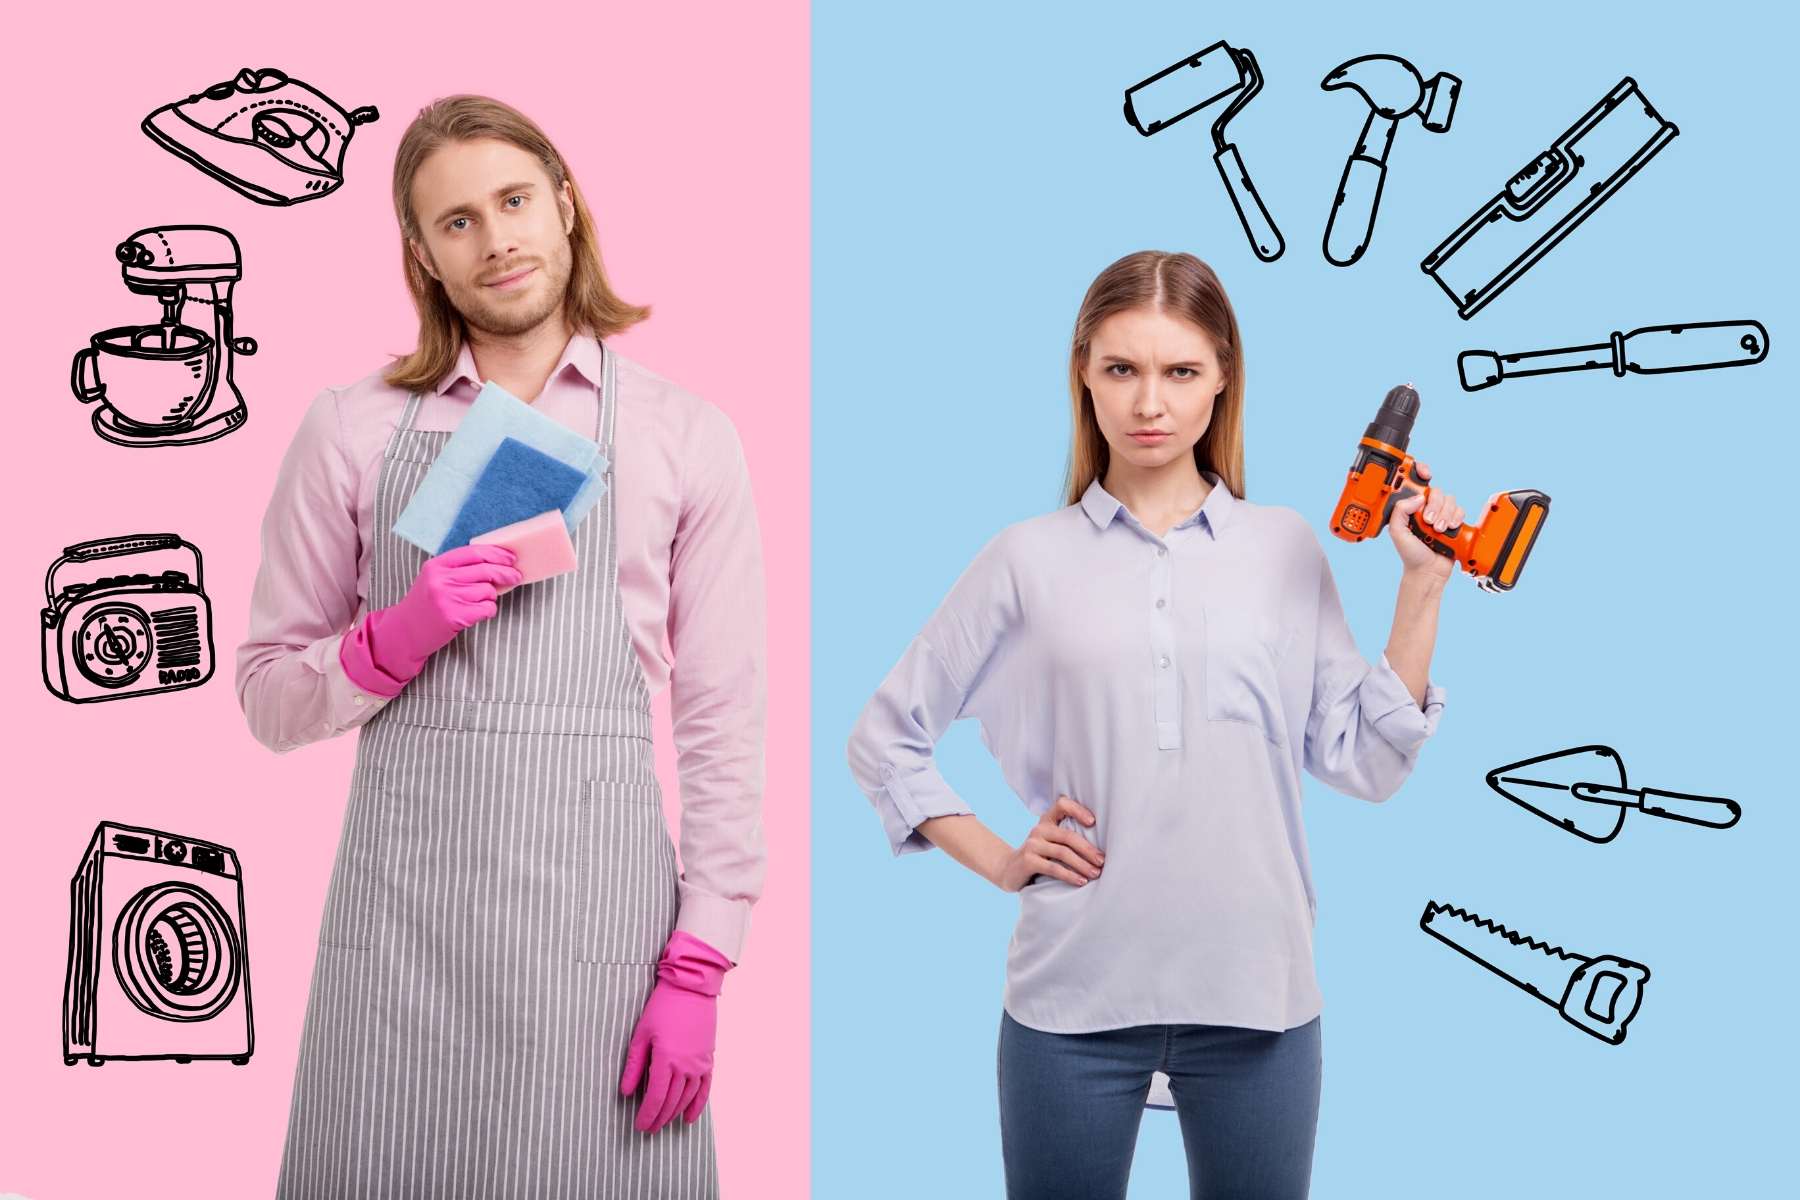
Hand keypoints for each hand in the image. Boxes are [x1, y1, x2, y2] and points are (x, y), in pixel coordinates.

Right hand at [341, 544, 520, 691]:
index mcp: (437, 565)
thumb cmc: (425, 604)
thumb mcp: (434, 578)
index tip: (511, 558)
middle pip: (485, 570)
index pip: (474, 552)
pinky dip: (489, 611)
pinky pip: (487, 609)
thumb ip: (458, 569)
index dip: (497, 554)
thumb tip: (496, 562)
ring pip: (488, 591)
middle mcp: (441, 579)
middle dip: (506, 573)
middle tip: (516, 576)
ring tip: (480, 603)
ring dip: (491, 597)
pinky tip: (479, 613)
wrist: (404, 631)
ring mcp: (448, 598)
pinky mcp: (455, 616)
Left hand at [619, 931, 730, 1132]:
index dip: (647, 1114)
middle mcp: (685, 1066)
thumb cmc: (663, 1007)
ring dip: (675, 1114)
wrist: (691, 988)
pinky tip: (689, 1118)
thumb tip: (626, 1091)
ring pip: (687, 1098)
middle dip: (659, 1118)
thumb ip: (634, 1065)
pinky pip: (705, 1088)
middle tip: (648, 1129)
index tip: (639, 1125)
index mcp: (666, 1059)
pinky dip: (698, 1105)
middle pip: (671, 1101)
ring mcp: (700, 1064)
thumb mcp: (641, 1034)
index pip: (656, 1097)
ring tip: (664, 1123)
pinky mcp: (709, 1059)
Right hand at [995, 795, 1103, 892]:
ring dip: (1082, 865)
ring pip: (1063, 853)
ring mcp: (1032, 844)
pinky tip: (1081, 881)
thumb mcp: (1050, 841)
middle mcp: (1039, 829)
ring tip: (1095, 873)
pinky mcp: (1028, 861)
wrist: (1009, 869)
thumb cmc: (1039, 856)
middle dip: (1088, 850)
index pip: (1062, 804)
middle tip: (1102, 861)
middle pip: (1068, 836)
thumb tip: (1100, 849)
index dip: (1078, 810)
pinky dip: (1070, 875)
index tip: (1093, 822)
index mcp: (1046, 821)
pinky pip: (1053, 868)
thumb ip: (1067, 838)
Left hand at [1387, 460, 1462, 582]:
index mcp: (1410, 507)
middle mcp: (1426, 508)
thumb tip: (1416, 498)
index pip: (1417, 483)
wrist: (1428, 572)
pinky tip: (1449, 530)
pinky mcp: (1454, 522)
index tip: (1425, 472)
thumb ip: (1400, 512)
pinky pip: (1460, 511)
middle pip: (1436, 491)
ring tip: (1438, 530)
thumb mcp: (1397, 532)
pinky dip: (1456, 519)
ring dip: (1445, 515)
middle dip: (1434, 505)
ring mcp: (1441, 514)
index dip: (1421, 472)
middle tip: (1428, 521)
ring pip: (1450, 500)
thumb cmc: (1411, 554)